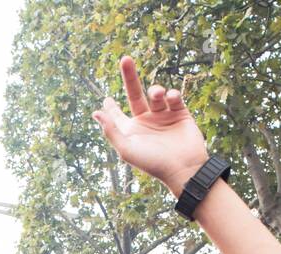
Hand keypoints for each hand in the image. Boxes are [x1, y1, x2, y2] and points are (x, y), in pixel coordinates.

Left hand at [92, 56, 208, 195]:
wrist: (184, 168)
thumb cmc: (153, 162)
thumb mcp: (127, 149)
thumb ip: (111, 130)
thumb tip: (95, 113)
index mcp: (132, 130)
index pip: (118, 115)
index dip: (110, 108)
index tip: (106, 100)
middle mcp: (147, 122)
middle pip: (135, 94)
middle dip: (130, 77)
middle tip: (125, 59)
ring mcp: (164, 117)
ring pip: (156, 94)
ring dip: (156, 90)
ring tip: (157, 94)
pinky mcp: (181, 114)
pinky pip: (174, 97)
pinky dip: (172, 94)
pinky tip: (170, 99)